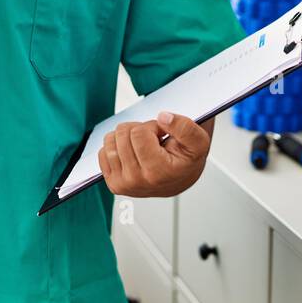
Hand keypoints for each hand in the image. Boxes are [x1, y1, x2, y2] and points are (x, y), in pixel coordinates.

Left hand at [97, 111, 212, 197]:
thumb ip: (185, 127)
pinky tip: (133, 154)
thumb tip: (163, 117)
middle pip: (122, 134)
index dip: (151, 127)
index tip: (162, 137)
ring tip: (143, 147)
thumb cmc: (186, 161)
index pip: (138, 133)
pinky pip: (103, 152)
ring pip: (110, 140)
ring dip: (126, 138)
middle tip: (153, 142)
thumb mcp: (198, 141)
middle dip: (139, 131)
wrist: (179, 179)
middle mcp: (137, 181)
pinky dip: (116, 148)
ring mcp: (123, 184)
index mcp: (157, 172)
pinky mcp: (113, 184)